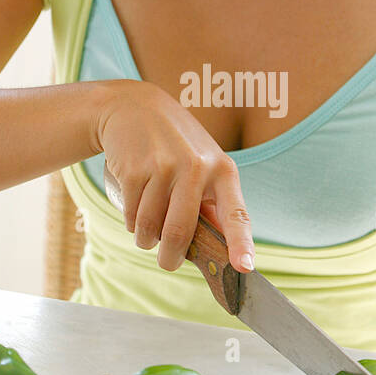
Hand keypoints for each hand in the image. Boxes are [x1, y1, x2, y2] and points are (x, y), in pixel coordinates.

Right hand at [95, 79, 255, 273]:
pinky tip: (136, 204)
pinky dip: (131, 222)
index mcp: (222, 171)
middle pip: (181, 232)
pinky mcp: (134, 169)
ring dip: (146, 239)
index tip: (243, 267)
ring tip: (148, 225)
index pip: (236, 214)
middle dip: (171, 258)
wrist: (133, 107)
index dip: (240, 244)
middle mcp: (196, 167)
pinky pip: (131, 217)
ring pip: (151, 229)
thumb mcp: (203, 163)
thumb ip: (211, 203)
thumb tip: (216, 252)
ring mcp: (164, 167)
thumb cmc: (176, 144)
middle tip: (167, 262)